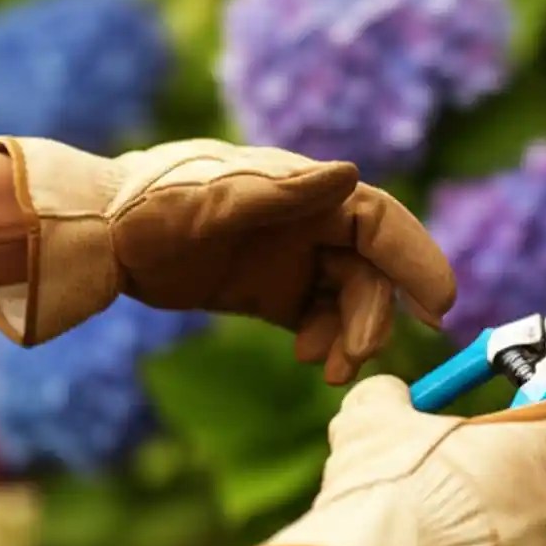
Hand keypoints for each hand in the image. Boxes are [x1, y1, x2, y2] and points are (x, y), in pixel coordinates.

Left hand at [0, 136, 453, 383]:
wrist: (103, 237)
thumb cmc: (154, 207)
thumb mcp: (214, 202)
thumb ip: (283, 193)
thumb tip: (351, 174)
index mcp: (309, 194)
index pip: (381, 224)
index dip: (418, 259)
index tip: (442, 304)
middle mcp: (312, 224)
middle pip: (370, 271)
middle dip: (373, 315)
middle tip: (356, 357)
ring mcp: (296, 259)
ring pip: (349, 300)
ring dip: (351, 335)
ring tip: (329, 370)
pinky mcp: (276, 291)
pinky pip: (320, 319)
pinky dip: (326, 341)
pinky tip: (309, 360)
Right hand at [225, 375, 545, 545]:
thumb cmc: (389, 485)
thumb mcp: (375, 417)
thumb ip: (393, 396)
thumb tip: (389, 394)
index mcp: (529, 445)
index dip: (540, 420)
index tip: (515, 425)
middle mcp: (545, 498)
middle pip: (536, 479)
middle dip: (498, 479)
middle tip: (447, 483)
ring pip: (517, 530)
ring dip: (484, 527)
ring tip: (429, 531)